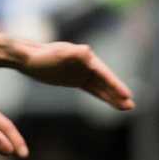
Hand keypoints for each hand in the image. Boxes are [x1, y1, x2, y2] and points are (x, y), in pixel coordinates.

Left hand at [16, 41, 135, 110]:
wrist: (27, 59)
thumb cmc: (40, 56)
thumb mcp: (56, 55)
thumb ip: (71, 53)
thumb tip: (86, 51)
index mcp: (85, 59)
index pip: (104, 74)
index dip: (116, 85)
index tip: (127, 95)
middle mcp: (87, 65)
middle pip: (106, 82)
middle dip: (119, 94)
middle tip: (131, 105)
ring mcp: (82, 73)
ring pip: (102, 87)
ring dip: (114, 97)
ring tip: (126, 108)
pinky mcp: (76, 80)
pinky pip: (93, 90)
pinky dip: (103, 96)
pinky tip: (111, 102)